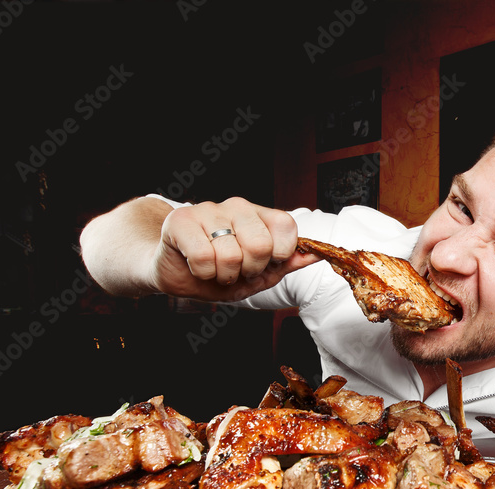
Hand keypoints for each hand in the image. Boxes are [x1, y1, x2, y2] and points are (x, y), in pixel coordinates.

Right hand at [150, 196, 316, 300]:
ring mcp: (208, 210)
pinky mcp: (181, 219)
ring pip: (230, 255)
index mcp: (260, 216)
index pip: (287, 226)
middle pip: (261, 245)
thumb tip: (317, 254)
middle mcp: (237, 207)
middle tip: (237, 270)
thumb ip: (287, 263)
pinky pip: (203, 257)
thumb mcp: (260, 275)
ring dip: (223, 275)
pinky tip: (197, 266)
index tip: (266, 263)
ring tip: (215, 270)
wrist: (177, 273)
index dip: (280, 254)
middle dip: (250, 270)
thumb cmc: (220, 272)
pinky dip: (202, 273)